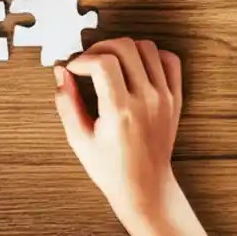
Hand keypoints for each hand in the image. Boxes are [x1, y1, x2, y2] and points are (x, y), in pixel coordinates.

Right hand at [54, 38, 182, 224]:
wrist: (146, 188)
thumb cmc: (111, 169)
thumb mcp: (79, 140)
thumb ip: (67, 103)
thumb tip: (61, 72)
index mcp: (120, 112)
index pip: (103, 63)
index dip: (82, 60)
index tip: (73, 69)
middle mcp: (146, 100)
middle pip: (125, 47)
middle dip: (100, 47)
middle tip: (88, 62)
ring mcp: (164, 98)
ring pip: (147, 48)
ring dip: (124, 48)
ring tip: (109, 62)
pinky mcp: (175, 98)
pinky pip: (169, 60)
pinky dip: (152, 55)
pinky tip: (135, 66)